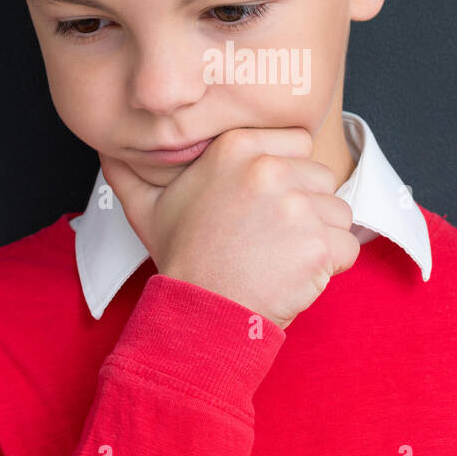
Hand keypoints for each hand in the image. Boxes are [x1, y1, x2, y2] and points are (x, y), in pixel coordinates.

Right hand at [98, 127, 359, 327]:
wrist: (199, 313)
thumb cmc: (181, 259)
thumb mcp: (146, 207)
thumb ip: (132, 170)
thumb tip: (108, 146)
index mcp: (236, 148)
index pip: (298, 142)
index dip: (290, 173)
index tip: (268, 203)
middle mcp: (268, 170)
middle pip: (322, 178)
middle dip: (308, 206)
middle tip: (271, 237)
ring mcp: (295, 207)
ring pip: (338, 212)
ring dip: (321, 237)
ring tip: (281, 257)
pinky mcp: (317, 245)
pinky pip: (348, 247)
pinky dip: (332, 266)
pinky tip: (296, 275)